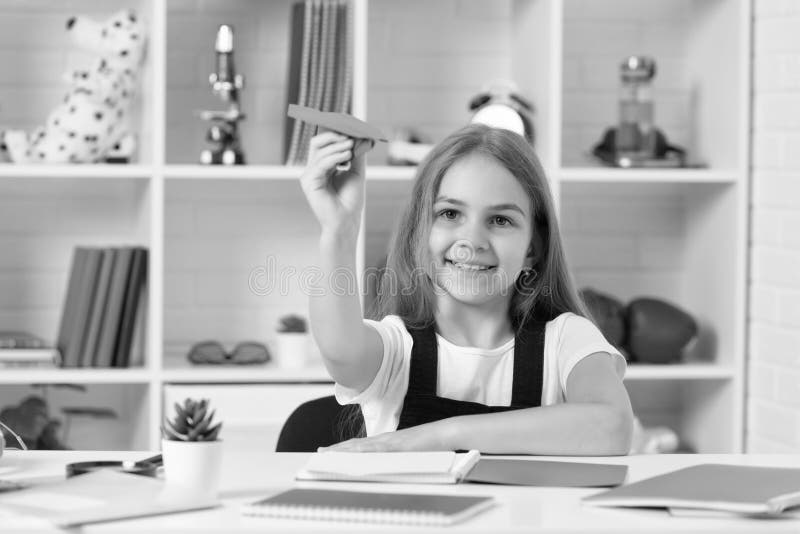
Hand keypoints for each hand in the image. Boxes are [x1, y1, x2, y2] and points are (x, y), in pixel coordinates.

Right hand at [300, 132, 363, 231]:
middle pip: (317, 143)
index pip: (324, 143)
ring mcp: (309, 175)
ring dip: (337, 146)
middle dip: (333, 135)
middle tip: (349, 133)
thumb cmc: (351, 200)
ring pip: (319, 151)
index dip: (334, 132)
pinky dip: (334, 157)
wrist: (347, 220)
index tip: (349, 125)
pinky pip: (320, 163)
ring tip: (351, 145)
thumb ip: (356, 154)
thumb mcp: (356, 171)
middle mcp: (313, 169)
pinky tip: (347, 156)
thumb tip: (359, 135)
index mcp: (323, 166)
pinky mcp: (309, 182)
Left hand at [318, 421, 451, 451]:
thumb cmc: (429, 444)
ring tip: (330, 454)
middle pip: (356, 445)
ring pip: (364, 446)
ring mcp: (392, 442)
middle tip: (320, 453)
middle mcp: (386, 440)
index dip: (343, 448)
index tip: (328, 451)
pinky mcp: (400, 446)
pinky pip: (380, 450)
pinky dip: (367, 453)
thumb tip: (383, 466)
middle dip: (337, 449)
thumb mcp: (408, 453)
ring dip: (345, 450)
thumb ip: (395, 457)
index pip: (360, 446)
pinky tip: (356, 455)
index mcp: (386, 442)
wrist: (445, 433)